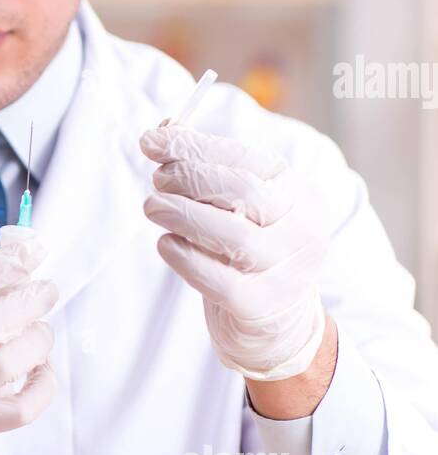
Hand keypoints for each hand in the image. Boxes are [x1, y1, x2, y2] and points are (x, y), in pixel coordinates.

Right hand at [0, 233, 57, 454]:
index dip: (1, 264)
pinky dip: (42, 383)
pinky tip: (41, 367)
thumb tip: (14, 273)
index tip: (30, 251)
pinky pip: (21, 408)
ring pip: (8, 363)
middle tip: (46, 290)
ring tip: (39, 330)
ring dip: (36, 339)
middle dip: (28, 301)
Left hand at [139, 122, 327, 380]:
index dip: (194, 146)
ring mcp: (285, 269)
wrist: (277, 324)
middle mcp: (302, 229)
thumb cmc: (250, 254)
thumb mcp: (240, 208)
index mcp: (300, 193)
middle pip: (242, 190)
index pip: (245, 158)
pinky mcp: (260, 305)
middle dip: (189, 177)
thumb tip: (162, 131)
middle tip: (157, 179)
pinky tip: (165, 244)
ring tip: (152, 206)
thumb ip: (208, 170)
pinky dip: (184, 256)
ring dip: (181, 213)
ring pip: (231, 233)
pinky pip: (217, 278)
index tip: (152, 140)